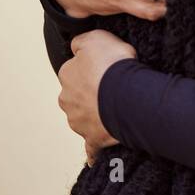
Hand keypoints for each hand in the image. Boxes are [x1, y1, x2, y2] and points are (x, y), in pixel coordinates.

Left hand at [57, 29, 135, 154]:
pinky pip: (91, 148)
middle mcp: (67, 100)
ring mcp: (79, 122)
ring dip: (95, 116)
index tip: (106, 69)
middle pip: (77, 96)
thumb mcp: (96, 38)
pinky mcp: (93, 139)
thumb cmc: (113, 66)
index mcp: (67, 76)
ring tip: (116, 111)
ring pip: (84, 118)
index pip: (74, 70)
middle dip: (90, 95)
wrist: (127, 96)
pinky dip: (93, 152)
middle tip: (112, 90)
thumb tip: (75, 48)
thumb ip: (81, 42)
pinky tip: (96, 156)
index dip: (91, 69)